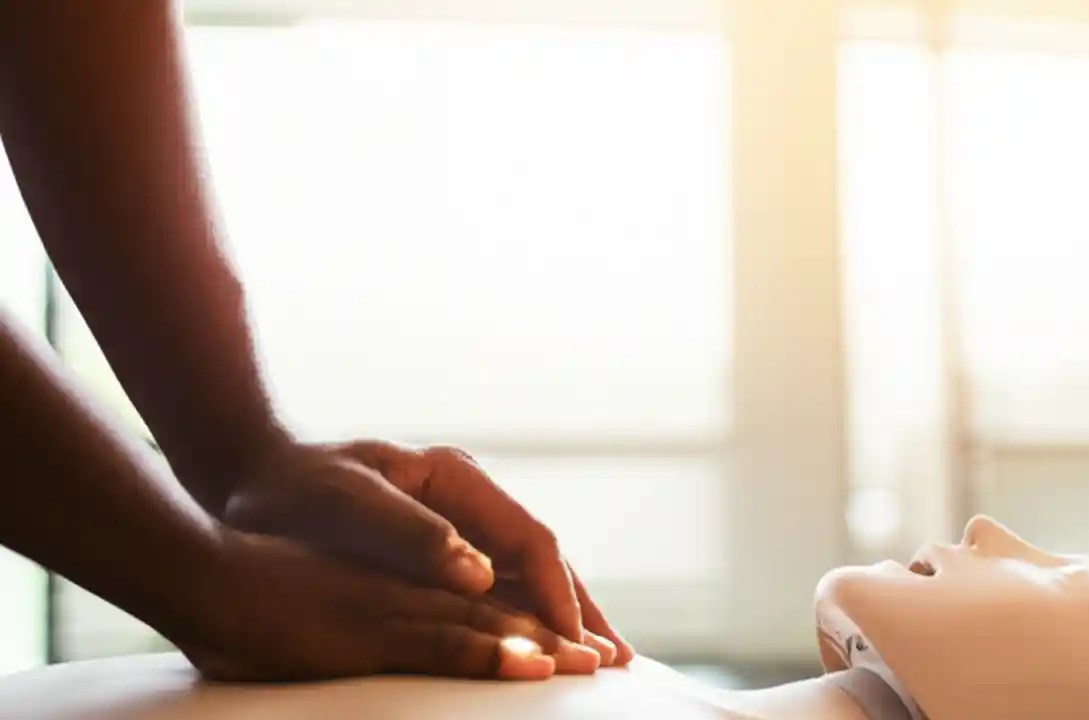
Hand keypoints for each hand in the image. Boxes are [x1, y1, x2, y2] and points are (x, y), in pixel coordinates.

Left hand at [216, 440, 631, 665]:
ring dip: (563, 616)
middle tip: (617, 659)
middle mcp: (469, 499)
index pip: (529, 539)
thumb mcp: (348, 502)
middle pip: (542, 557)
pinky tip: (545, 644)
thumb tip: (480, 575)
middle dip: (579, 608)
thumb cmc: (295, 488)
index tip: (575, 640)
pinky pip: (501, 585)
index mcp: (455, 479)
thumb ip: (414, 534)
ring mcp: (459, 522)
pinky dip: (529, 617)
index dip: (556, 592)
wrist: (253, 473)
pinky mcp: (443, 547)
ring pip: (528, 574)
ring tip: (600, 658)